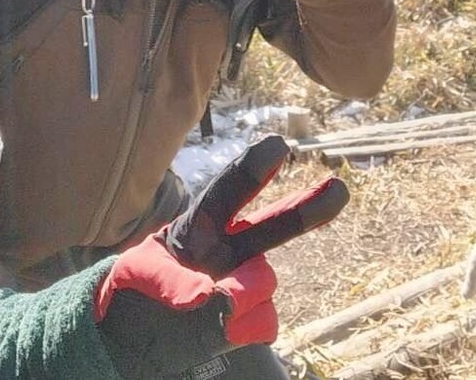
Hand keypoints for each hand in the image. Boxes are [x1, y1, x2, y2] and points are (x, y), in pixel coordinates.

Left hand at [95, 135, 348, 376]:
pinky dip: (241, 329)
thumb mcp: (139, 276)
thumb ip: (172, 280)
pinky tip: (217, 328)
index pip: (226, 192)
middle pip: (273, 226)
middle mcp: (231, 248)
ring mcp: (245, 282)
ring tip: (199, 309)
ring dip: (237, 298)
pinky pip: (261, 322)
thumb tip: (218, 297)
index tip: (277, 146)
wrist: (141, 329)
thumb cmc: (137, 287)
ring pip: (262, 285)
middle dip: (306, 209)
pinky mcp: (253, 317)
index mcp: (200, 225)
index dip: (251, 169)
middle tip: (339, 191)